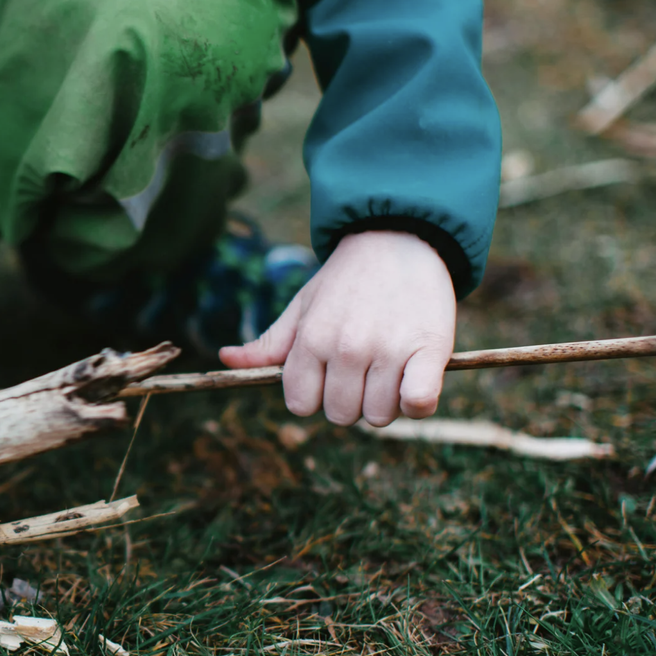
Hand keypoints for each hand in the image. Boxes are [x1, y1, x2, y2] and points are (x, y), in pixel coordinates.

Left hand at [219, 230, 455, 426]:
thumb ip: (270, 342)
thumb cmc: (346, 280)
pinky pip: (419, 404)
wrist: (399, 239)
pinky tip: (415, 382)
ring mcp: (388, 350)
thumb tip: (226, 358)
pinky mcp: (429, 350)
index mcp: (311, 340)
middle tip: (363, 370)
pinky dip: (417, 403)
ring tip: (390, 369)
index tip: (329, 376)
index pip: (300, 404)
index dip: (314, 395)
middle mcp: (346, 348)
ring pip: (378, 416)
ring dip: (385, 402)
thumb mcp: (303, 306)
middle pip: (340, 415)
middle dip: (350, 401)